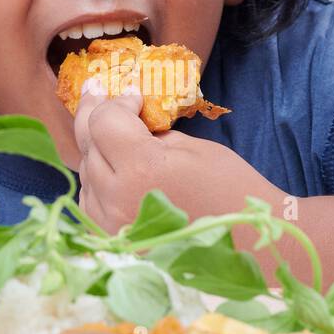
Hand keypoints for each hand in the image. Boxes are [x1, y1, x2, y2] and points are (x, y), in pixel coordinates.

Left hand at [73, 78, 282, 233]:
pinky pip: (91, 201)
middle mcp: (117, 197)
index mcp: (142, 167)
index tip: (134, 97)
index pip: (104, 122)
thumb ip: (152, 134)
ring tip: (109, 133)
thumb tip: (128, 122)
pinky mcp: (112, 240)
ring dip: (95, 149)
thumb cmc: (230, 189)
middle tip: (98, 92)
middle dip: (96, 116)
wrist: (248, 242)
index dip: (118, 103)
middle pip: (88, 145)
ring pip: (85, 172)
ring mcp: (110, 223)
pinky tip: (113, 170)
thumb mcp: (193, 147)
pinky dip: (98, 181)